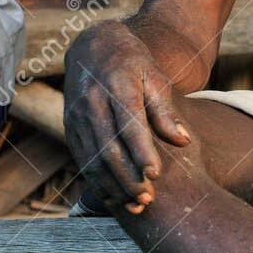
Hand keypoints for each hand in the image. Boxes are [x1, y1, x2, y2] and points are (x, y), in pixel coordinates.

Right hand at [63, 23, 189, 214]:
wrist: (93, 46)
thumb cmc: (133, 63)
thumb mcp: (155, 76)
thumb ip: (166, 109)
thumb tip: (182, 140)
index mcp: (117, 86)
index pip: (129, 123)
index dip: (141, 151)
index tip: (155, 174)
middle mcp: (93, 103)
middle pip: (109, 147)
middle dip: (128, 177)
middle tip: (148, 200)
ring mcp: (77, 116)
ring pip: (93, 158)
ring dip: (113, 186)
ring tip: (135, 206)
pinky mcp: (70, 127)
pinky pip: (82, 159)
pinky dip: (97, 181)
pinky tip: (114, 198)